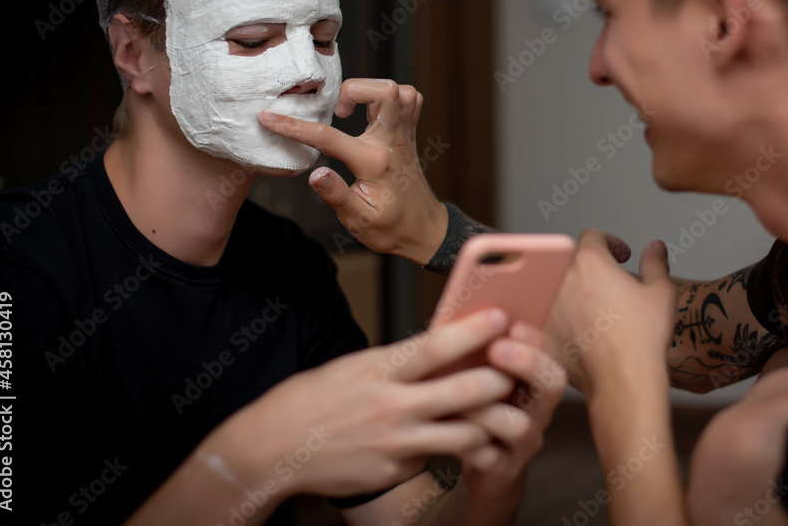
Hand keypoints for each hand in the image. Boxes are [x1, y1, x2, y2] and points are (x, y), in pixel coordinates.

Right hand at [205, 309, 516, 498]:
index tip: (502, 315)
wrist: (273, 450)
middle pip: (465, 391)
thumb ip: (397, 361)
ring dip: (490, 423)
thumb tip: (440, 350)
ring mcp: (396, 444)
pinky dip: (449, 448)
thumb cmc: (312, 399)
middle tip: (515, 371)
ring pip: (465, 434)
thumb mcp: (354, 367)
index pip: (436, 345)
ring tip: (502, 414)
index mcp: (379, 369)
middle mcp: (391, 406)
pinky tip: (454, 441)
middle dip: (500, 380)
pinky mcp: (396, 472)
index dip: (475, 330)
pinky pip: (436, 458)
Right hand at [257, 78, 448, 263]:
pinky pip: (410, 100)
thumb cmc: (392, 228)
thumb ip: (336, 195)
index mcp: (373, 163)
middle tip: (336, 110)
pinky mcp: (410, 135)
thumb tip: (315, 174)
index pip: (328, 137)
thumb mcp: (359, 221)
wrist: (425, 231)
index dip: (293, 126)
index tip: (268, 117)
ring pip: (401, 90)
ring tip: (353, 109)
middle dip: (351, 89)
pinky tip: (372, 113)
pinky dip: (392, 97)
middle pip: (384, 91)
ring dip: (374, 91)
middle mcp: (392, 142)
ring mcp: (404, 136)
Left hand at [457, 322, 567, 504]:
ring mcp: (523, 441)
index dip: (534, 339)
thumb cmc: (476, 408)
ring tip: (461, 398)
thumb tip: (462, 312)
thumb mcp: (479, 374)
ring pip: (521, 425)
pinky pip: (492, 458)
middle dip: (527, 363)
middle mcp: (537, 409)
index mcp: (533, 379)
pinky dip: (469, 443)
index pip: (548, 353)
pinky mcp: (503, 469)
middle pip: (551, 384)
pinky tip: (448, 430)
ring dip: (489, 408)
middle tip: (497, 349)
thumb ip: (478, 349)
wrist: (479, 464)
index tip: (512, 323)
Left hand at [543, 229, 674, 394]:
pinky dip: (562, 318)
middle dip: (590, 268)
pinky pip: (548, 316)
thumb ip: (655, 263)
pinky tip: (581, 331)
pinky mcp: (540, 332)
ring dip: (573, 292)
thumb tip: (656, 248)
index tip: (620, 256)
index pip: (592, 237)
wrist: (623, 379)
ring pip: (556, 289)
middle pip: (572, 262)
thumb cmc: (643, 337)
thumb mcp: (661, 293)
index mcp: (590, 262)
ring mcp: (547, 306)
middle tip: (609, 283)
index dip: (610, 242)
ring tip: (595, 309)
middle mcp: (562, 279)